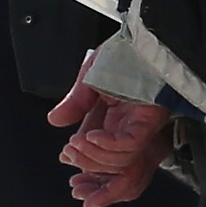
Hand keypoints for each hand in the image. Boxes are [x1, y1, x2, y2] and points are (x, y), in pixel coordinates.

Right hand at [50, 62, 173, 206]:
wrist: (143, 35)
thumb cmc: (123, 53)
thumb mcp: (90, 78)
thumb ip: (75, 102)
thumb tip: (55, 122)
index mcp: (118, 123)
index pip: (108, 158)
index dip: (89, 168)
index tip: (70, 171)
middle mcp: (132, 128)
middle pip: (119, 168)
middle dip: (91, 171)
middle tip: (70, 161)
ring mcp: (143, 125)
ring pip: (121, 160)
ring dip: (93, 157)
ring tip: (74, 145)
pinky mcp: (151, 119)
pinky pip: (129, 145)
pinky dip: (107, 146)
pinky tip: (89, 137)